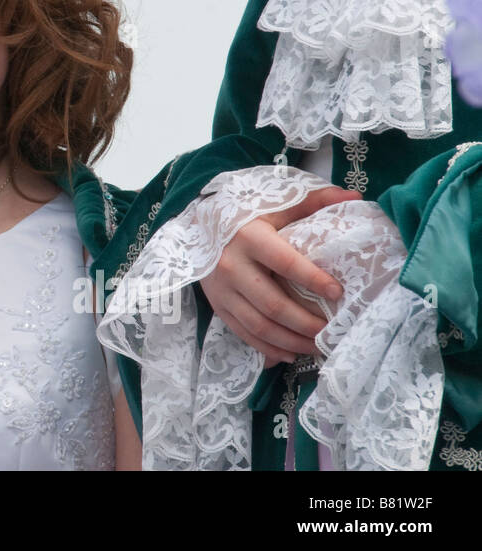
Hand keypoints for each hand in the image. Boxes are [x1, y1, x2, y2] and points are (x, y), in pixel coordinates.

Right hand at [201, 185, 358, 366]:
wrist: (197, 225)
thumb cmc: (245, 216)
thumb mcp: (274, 205)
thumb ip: (313, 202)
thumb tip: (354, 196)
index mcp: (248, 238)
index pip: (284, 263)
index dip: (312, 279)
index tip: (338, 292)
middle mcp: (231, 265)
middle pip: (272, 304)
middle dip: (306, 323)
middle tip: (331, 330)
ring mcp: (221, 289)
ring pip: (258, 325)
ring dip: (290, 341)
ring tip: (316, 346)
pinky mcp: (217, 304)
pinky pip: (242, 332)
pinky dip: (267, 348)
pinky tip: (289, 354)